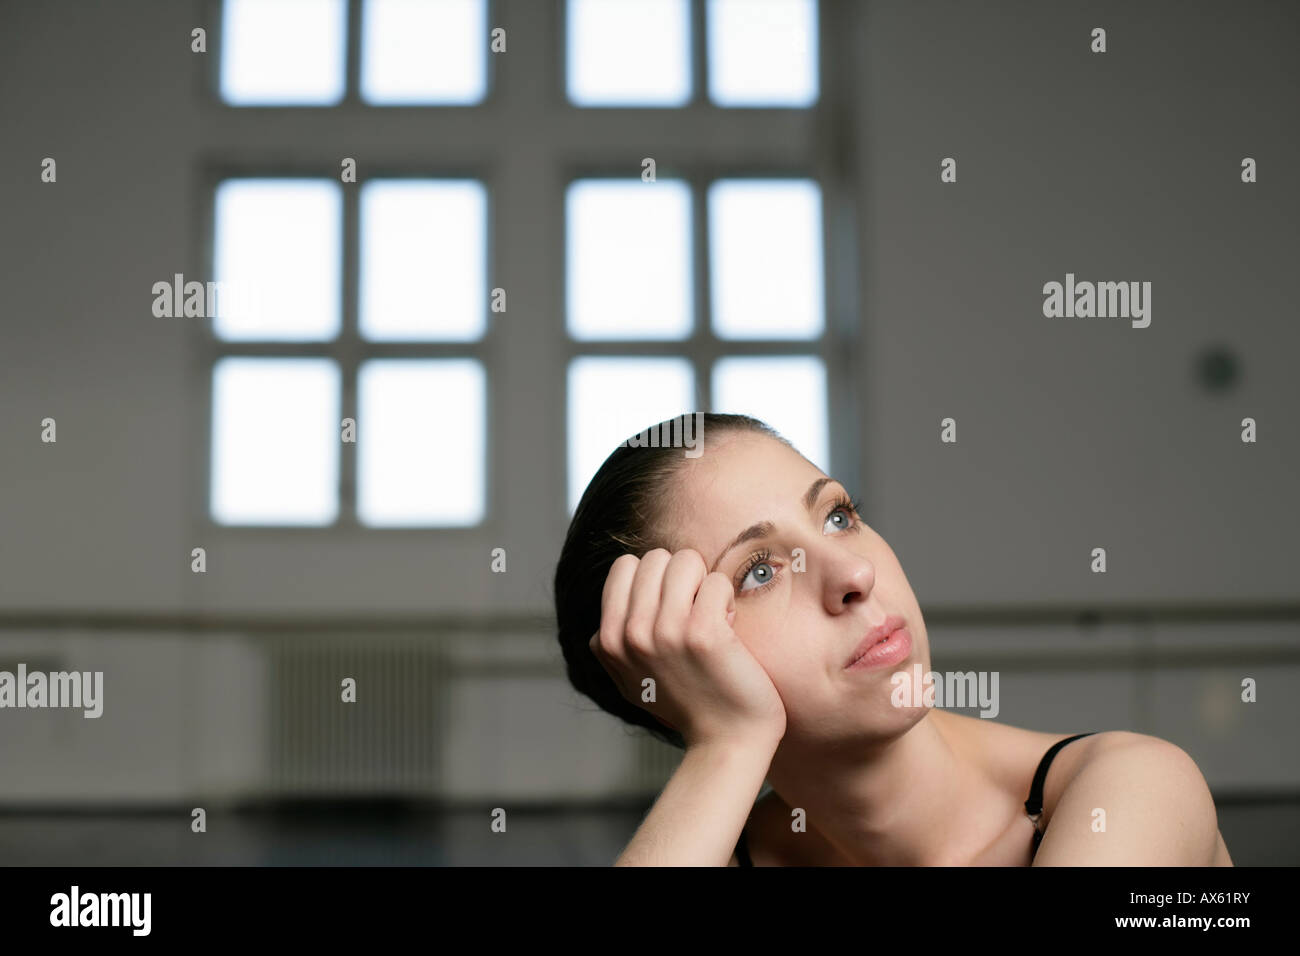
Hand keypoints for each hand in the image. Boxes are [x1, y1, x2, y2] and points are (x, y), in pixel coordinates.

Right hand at [589, 548, 786, 749]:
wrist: (726, 740)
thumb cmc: (686, 704)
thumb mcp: (629, 677)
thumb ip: (612, 642)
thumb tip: (611, 608)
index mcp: (608, 640)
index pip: (625, 566)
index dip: (653, 579)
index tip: (669, 609)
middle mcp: (631, 634)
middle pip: (656, 557)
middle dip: (681, 578)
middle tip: (693, 615)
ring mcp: (665, 632)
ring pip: (686, 561)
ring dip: (704, 585)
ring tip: (710, 619)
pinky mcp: (703, 633)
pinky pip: (717, 581)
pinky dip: (728, 600)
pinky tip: (728, 629)